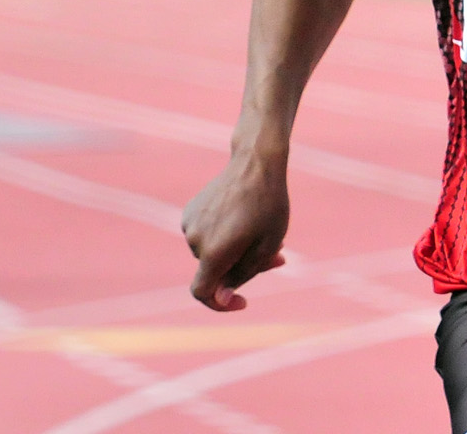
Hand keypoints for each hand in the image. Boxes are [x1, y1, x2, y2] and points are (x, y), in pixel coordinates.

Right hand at [181, 154, 290, 311]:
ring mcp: (190, 224)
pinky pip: (207, 236)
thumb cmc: (268, 204)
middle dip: (242, 269)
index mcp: (214, 252)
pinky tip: (243, 216)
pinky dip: (224, 235)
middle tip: (276, 256)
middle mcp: (195, 240)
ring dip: (235, 250)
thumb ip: (243, 274)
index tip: (242, 301)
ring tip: (262, 230)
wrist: (255, 162)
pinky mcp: (191, 212)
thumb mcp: (267, 245)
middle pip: (215, 271)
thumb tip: (220, 297)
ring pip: (212, 253)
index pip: (203, 293)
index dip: (220, 304)